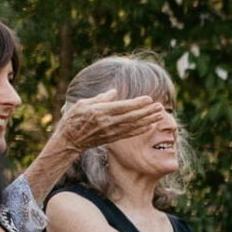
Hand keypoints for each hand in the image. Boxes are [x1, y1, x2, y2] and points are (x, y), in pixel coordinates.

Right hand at [47, 87, 168, 152]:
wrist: (70, 140)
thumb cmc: (74, 118)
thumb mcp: (83, 104)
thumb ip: (100, 98)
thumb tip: (114, 91)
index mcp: (100, 112)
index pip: (123, 107)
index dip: (137, 103)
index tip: (149, 99)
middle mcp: (108, 122)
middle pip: (132, 117)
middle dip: (148, 112)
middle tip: (161, 106)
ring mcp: (111, 131)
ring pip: (134, 125)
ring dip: (149, 120)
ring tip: (161, 115)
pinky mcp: (113, 138)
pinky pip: (130, 133)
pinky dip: (141, 129)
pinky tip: (151, 125)